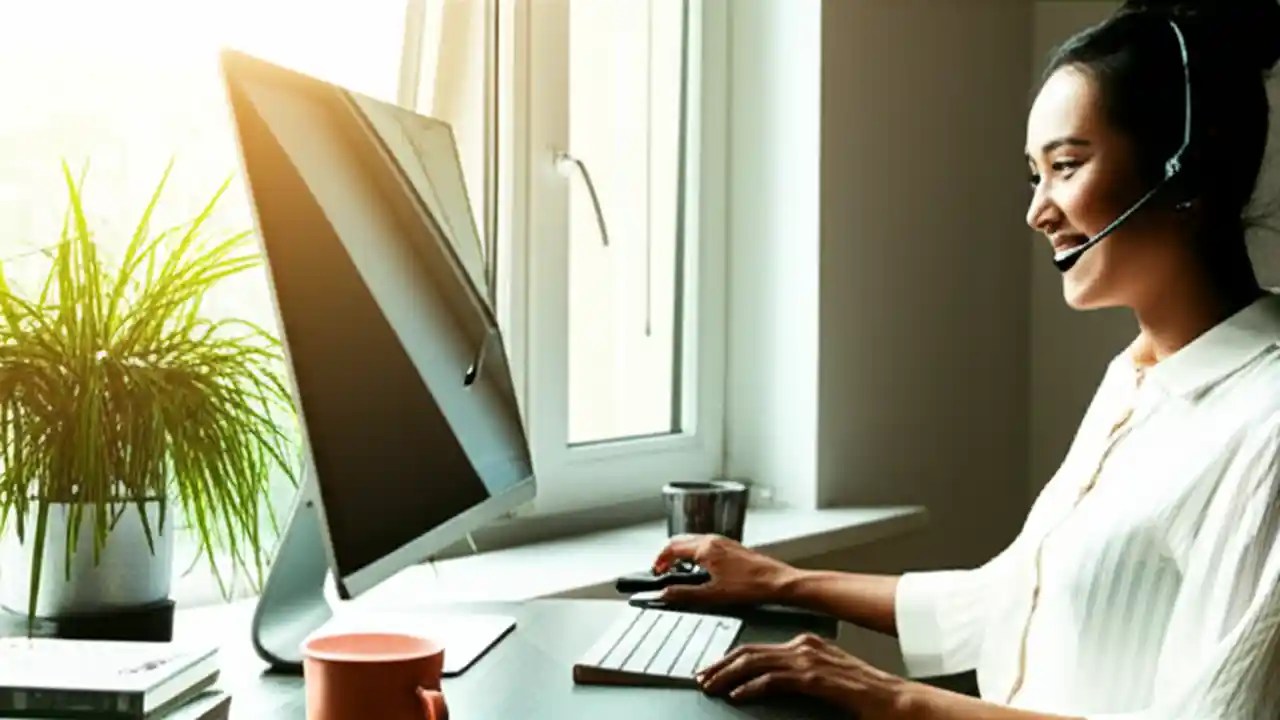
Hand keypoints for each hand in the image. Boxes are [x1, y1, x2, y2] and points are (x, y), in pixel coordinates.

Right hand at [651, 534, 798, 605]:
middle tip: (663, 571)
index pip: (672, 547)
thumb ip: (685, 594)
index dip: (659, 559)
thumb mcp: (712, 595)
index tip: (656, 572)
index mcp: (705, 548)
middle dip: (668, 555)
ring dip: (682, 554)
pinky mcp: (733, 548)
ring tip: (679, 572)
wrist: (778, 583)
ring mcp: (724, 542)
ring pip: (694, 541)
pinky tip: (701, 570)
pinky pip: (707, 545)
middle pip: (681, 541)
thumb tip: (664, 594)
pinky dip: (696, 554)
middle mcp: (714, 540)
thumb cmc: (751, 587)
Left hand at [695, 632, 907, 717]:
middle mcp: (805, 646)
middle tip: (703, 678)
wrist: (895, 699)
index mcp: (806, 643)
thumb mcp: (824, 678)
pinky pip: (774, 680)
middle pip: (751, 652)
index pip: (758, 647)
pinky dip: (751, 687)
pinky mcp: (815, 679)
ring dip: (728, 675)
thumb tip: (768, 683)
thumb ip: (798, 676)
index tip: (713, 670)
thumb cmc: (863, 693)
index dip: (731, 659)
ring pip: (756, 663)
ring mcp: (810, 660)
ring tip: (712, 687)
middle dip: (722, 665)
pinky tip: (738, 695)